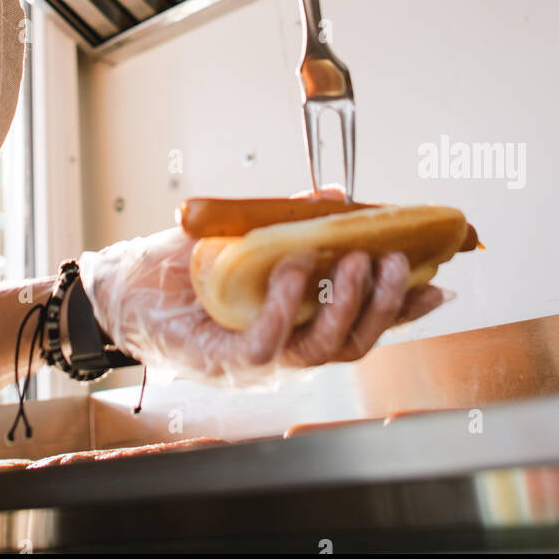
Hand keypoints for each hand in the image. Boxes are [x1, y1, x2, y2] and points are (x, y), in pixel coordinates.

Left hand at [78, 212, 445, 390]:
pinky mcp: (222, 360)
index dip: (403, 307)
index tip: (437, 281)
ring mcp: (256, 360)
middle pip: (354, 342)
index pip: (362, 320)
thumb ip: (291, 220)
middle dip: (384, 304)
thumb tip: (336, 198)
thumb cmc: (182, 268)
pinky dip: (285, 309)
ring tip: (352, 261)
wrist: (121, 285)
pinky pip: (266, 345)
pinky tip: (291, 273)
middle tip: (393, 260)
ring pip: (321, 350)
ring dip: (345, 305)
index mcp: (298, 321)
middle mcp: (285, 347)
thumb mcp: (246, 234)